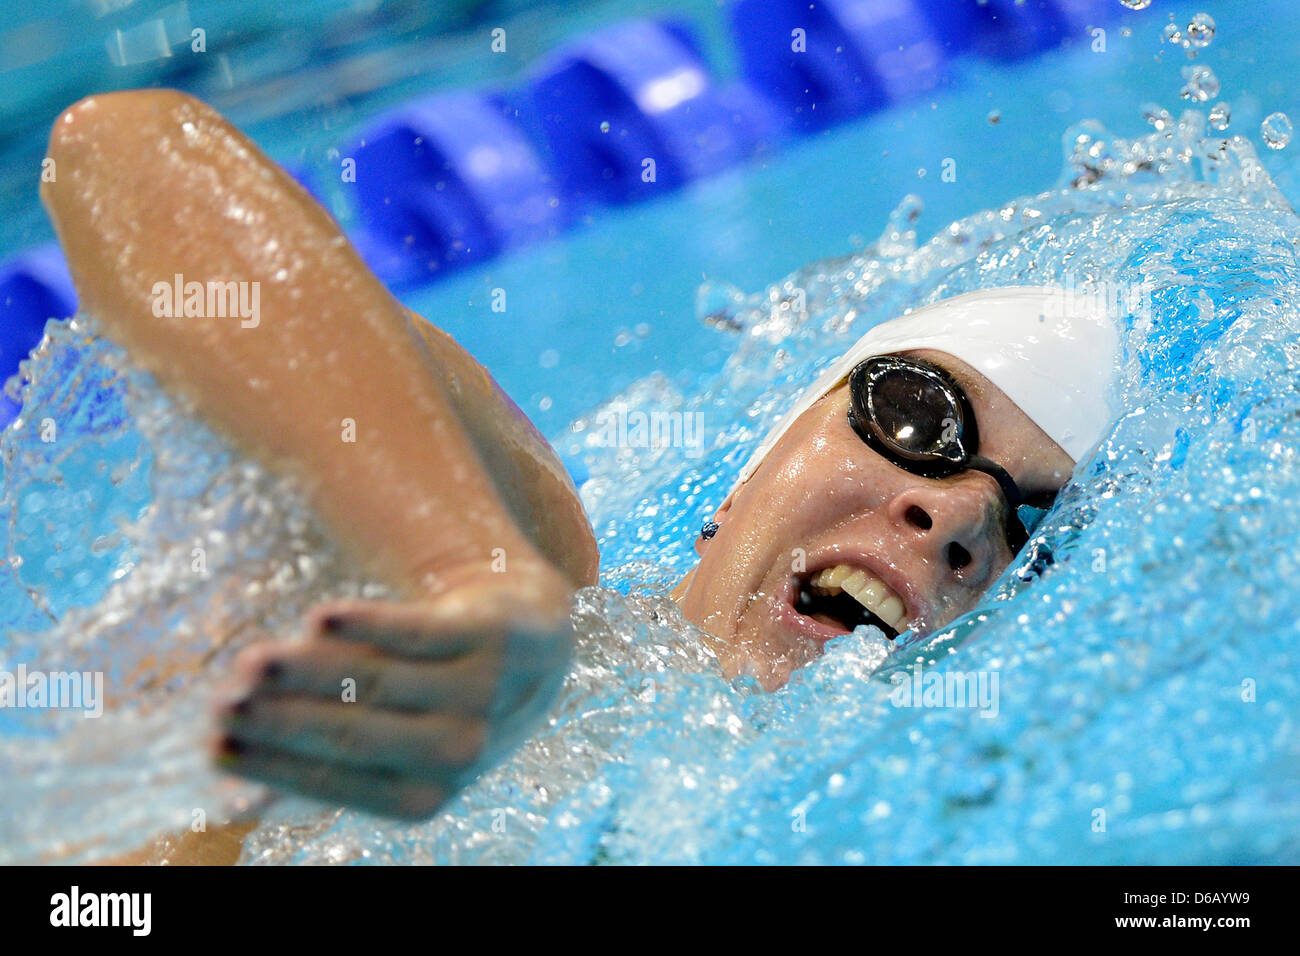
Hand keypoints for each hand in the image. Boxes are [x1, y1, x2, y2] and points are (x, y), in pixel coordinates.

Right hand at [213, 582, 573, 818]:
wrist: (532, 641)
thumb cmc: (437, 703)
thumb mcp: (392, 750)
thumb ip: (321, 768)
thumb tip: (233, 805)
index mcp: (427, 793)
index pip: (337, 782)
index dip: (274, 764)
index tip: (213, 745)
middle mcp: (459, 750)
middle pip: (356, 733)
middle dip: (282, 721)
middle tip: (220, 705)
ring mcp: (480, 689)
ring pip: (380, 680)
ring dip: (310, 670)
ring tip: (251, 662)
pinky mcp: (490, 633)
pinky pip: (422, 632)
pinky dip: (372, 626)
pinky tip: (320, 619)